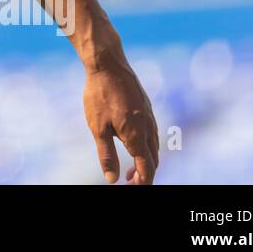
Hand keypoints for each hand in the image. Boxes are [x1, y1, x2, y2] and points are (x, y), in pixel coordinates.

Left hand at [83, 53, 159, 183]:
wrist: (108, 64)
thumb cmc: (99, 95)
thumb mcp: (98, 128)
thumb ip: (107, 155)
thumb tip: (112, 179)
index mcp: (137, 135)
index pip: (147, 167)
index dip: (142, 182)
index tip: (132, 187)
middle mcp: (148, 127)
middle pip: (154, 158)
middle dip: (145, 173)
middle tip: (130, 180)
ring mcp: (149, 115)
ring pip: (154, 145)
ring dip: (146, 159)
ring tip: (131, 166)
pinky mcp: (146, 106)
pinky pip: (152, 131)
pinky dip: (147, 144)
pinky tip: (134, 140)